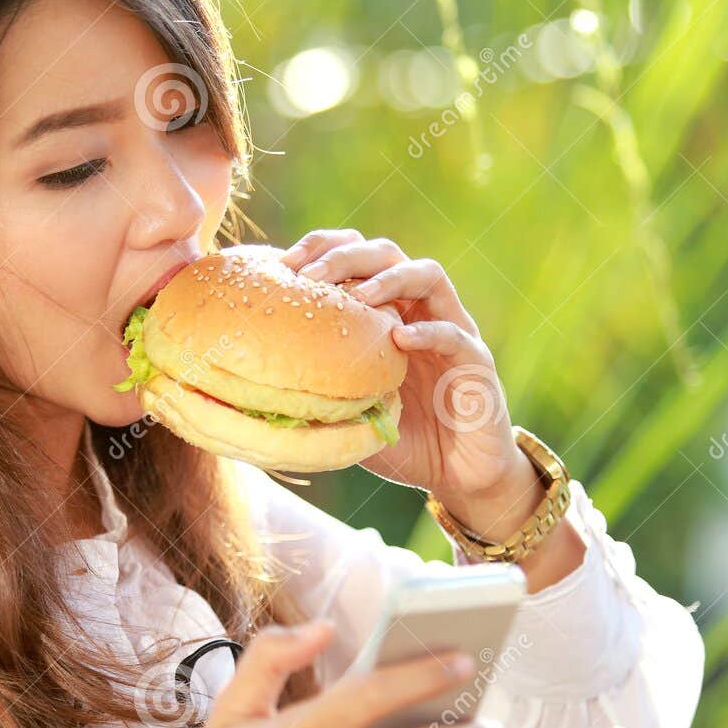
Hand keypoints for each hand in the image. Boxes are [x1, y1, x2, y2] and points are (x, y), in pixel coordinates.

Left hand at [279, 229, 540, 536]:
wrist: (458, 477)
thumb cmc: (404, 443)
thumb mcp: (351, 416)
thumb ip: (319, 396)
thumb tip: (251, 399)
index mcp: (386, 315)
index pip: (356, 259)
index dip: (321, 249)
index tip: (283, 265)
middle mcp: (418, 312)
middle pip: (387, 254)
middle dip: (346, 256)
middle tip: (310, 275)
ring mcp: (450, 331)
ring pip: (427, 275)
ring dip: (389, 278)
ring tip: (360, 296)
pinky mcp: (475, 361)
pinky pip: (454, 334)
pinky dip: (429, 331)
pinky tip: (401, 339)